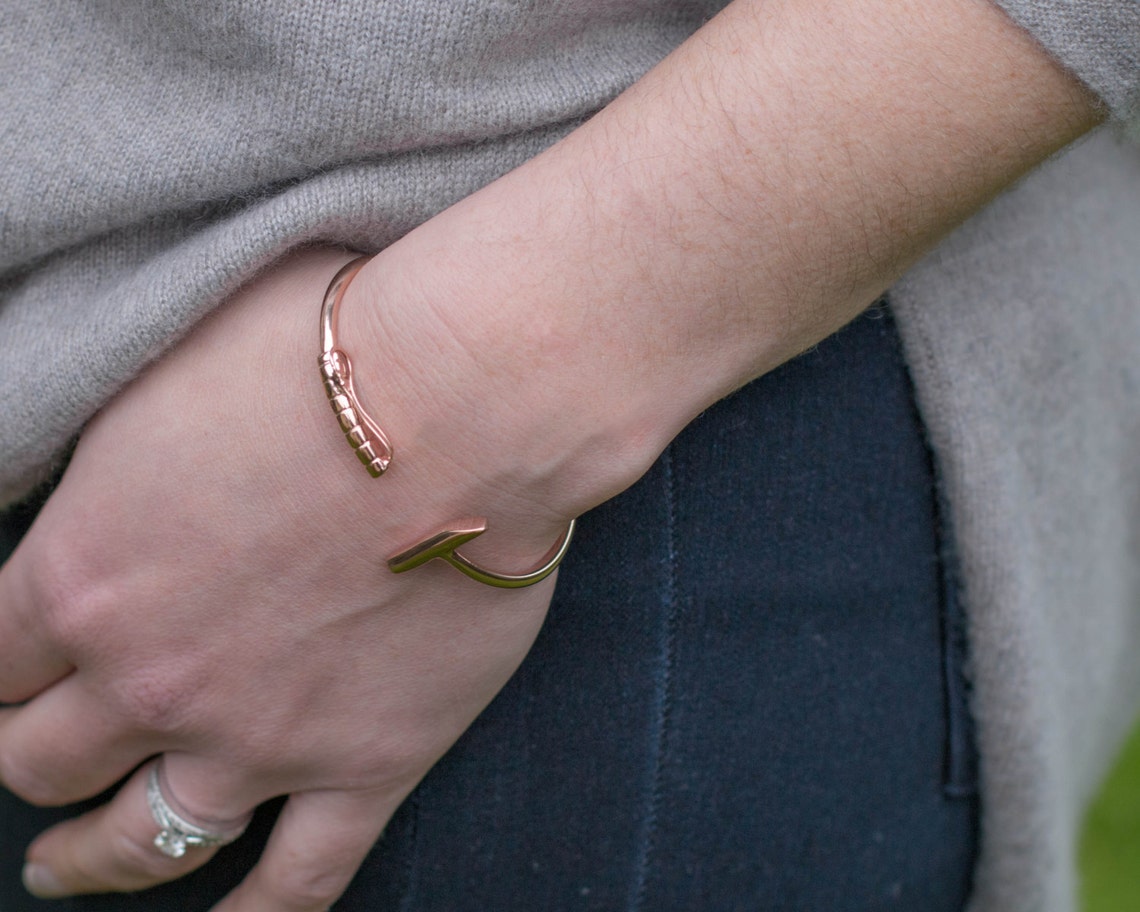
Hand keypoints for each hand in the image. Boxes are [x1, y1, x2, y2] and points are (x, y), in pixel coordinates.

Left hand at [0, 247, 575, 908]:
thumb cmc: (323, 358)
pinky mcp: (365, 765)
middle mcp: (151, 680)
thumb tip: (72, 482)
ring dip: (87, 862)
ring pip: (141, 841)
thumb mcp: (160, 373)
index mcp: (85, 576)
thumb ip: (95, 459)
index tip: (6, 673)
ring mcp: (258, 739)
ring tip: (67, 868)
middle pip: (38, 760)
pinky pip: (301, 879)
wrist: (466, 406)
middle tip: (35, 750)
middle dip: (25, 756)